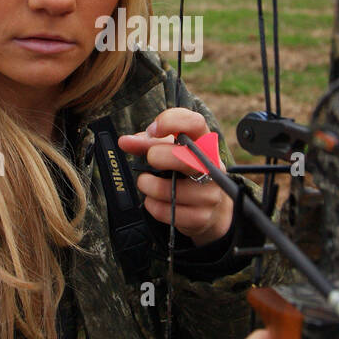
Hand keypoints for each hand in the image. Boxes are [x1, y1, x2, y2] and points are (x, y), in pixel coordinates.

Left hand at [118, 107, 234, 246]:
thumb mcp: (169, 152)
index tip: (153, 129)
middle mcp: (213, 167)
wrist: (211, 208)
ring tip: (146, 183)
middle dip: (160, 157)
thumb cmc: (185, 172)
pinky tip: (155, 201)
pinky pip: (169, 212)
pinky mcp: (202, 217)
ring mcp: (210, 194)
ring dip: (150, 186)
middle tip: (150, 159)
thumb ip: (148, 144)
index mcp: (205, 143)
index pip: (195, 123)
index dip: (172, 122)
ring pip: (173, 190)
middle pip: (186, 158)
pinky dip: (154, 206)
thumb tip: (125, 142)